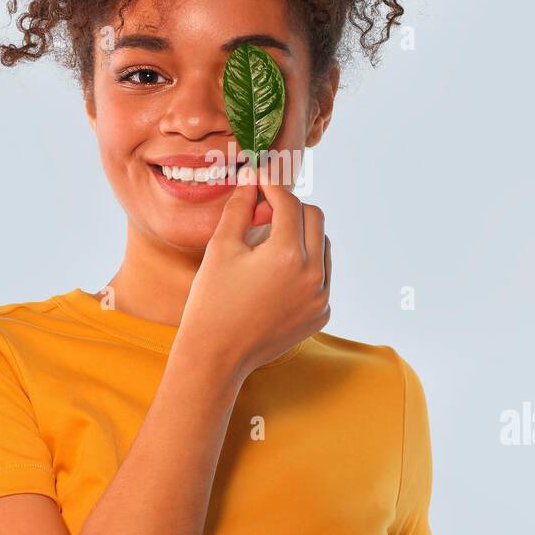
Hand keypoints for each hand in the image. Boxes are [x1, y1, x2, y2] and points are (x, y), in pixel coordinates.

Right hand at [177, 164, 330, 384]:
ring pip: (323, 245)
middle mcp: (313, 275)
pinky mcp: (322, 314)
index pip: (289, 203)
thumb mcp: (222, 247)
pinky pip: (322, 275)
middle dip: (291, 208)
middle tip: (263, 211)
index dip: (272, 185)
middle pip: (315, 218)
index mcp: (287, 255)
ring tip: (268, 245)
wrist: (216, 356)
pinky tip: (276, 275)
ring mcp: (321, 297)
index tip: (260, 178)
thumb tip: (252, 178)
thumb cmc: (211, 300)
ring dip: (301, 236)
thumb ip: (241, 206)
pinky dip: (305, 266)